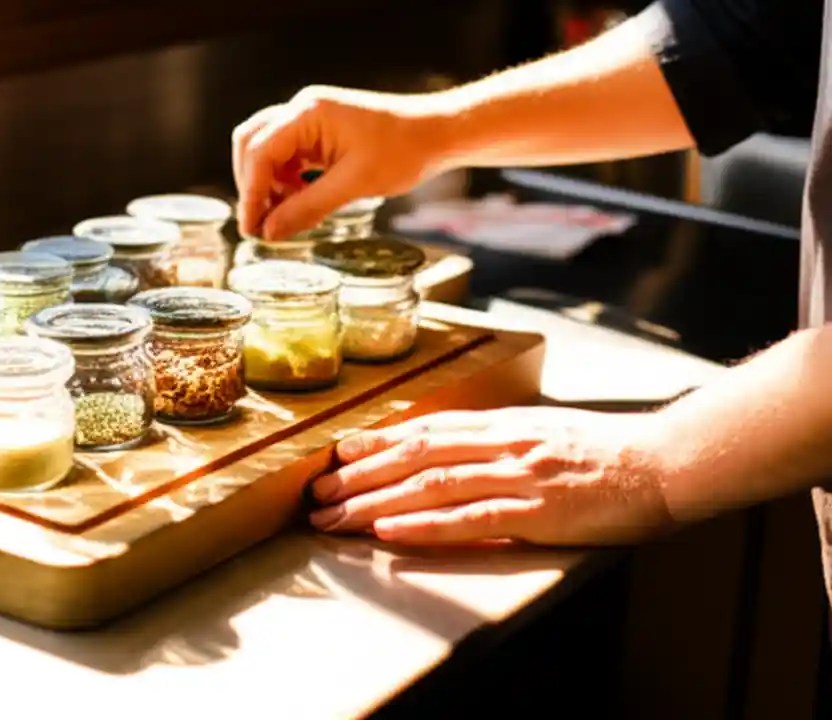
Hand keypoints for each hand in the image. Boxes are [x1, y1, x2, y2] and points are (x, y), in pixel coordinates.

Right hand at [231, 85, 454, 240]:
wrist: (438, 133)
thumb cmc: (403, 151)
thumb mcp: (354, 185)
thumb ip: (307, 208)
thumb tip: (269, 233)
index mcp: (308, 113)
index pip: (260, 152)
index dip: (251, 192)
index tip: (251, 227)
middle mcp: (303, 111)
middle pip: (252, 144)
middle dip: (251, 185)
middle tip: (258, 224)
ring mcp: (311, 120)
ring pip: (267, 151)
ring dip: (267, 184)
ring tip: (279, 217)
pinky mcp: (320, 133)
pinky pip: (288, 156)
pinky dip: (285, 181)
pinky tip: (297, 203)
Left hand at [308, 407, 675, 545]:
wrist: (665, 461)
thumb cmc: (608, 450)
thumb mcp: (545, 431)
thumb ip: (501, 439)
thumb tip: (457, 449)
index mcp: (503, 424)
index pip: (426, 429)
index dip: (377, 441)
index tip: (338, 454)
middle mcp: (502, 443)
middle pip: (415, 456)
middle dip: (360, 476)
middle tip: (318, 494)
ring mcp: (518, 475)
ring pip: (430, 485)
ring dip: (376, 501)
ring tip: (336, 516)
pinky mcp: (537, 510)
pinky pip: (470, 518)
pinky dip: (424, 525)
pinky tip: (389, 531)